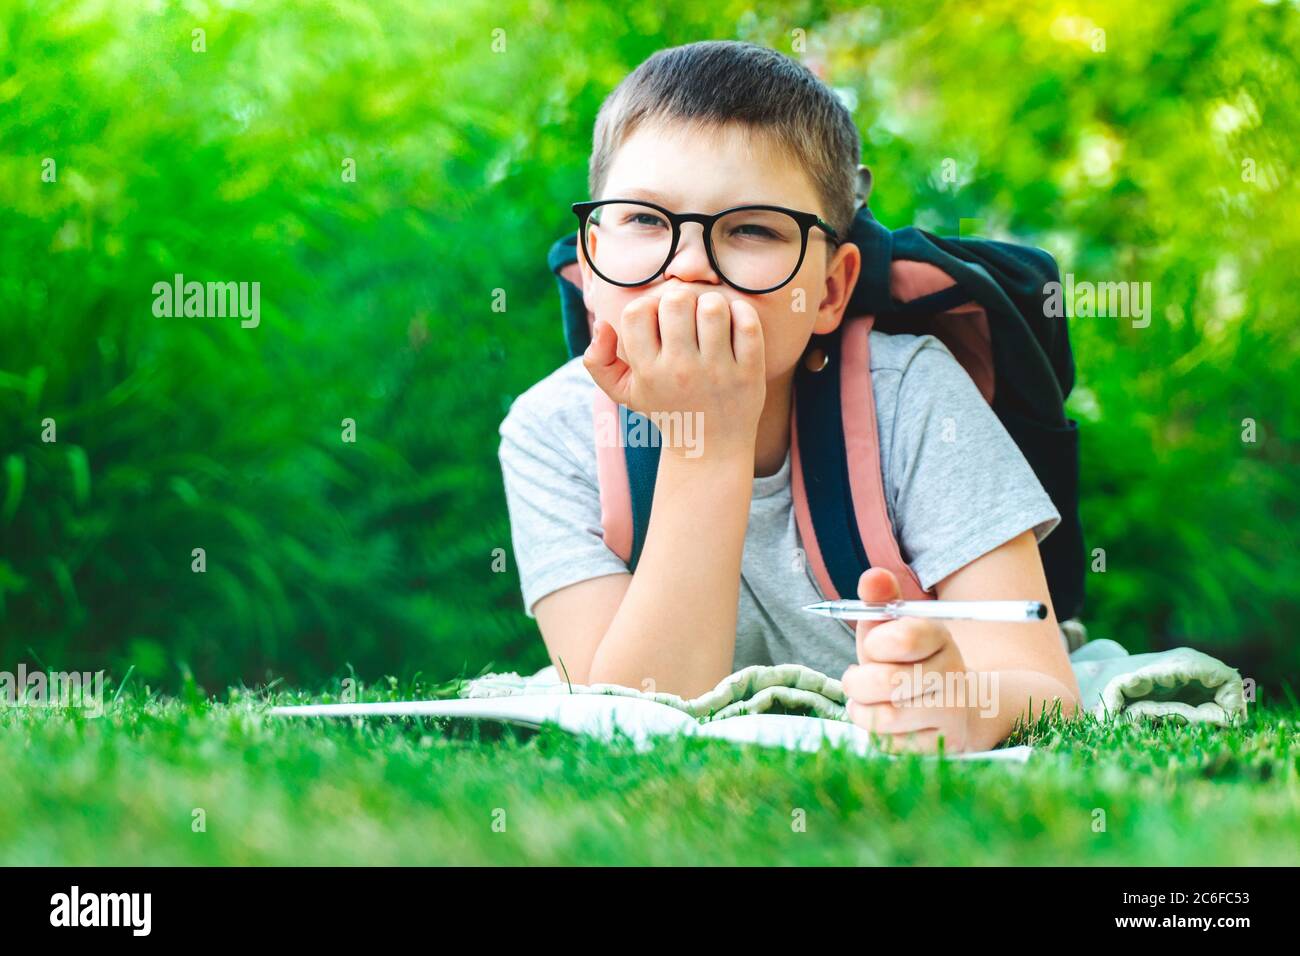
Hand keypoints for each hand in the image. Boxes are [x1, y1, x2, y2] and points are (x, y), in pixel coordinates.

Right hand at [582, 287, 765, 460]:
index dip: (647, 305)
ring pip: (713, 306)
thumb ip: (598, 361)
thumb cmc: (665, 409)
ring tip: (709, 319)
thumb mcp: (624, 392)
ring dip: (711, 304)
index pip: (636, 312)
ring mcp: (718, 372)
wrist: (710, 448)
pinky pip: (747, 322)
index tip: (658, 320)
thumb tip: (602, 324)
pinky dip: (741, 312)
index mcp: (648, 372)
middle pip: (675, 301)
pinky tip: (732, 324)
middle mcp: (681, 372)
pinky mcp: (749, 373)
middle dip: (680, 300)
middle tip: (686, 317)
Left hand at [840, 568, 978, 753]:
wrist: (959, 706)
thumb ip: (880, 601)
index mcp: (939, 637)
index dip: (875, 643)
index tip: (874, 646)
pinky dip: (875, 734)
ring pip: (884, 718)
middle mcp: (953, 674)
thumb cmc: (910, 662)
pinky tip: (884, 723)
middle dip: (857, 681)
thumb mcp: (894, 628)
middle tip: (856, 678)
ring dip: (861, 709)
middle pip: (886, 682)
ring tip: (865, 701)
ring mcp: (953, 714)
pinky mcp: (945, 747)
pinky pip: (889, 745)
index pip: (903, 637)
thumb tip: (872, 577)